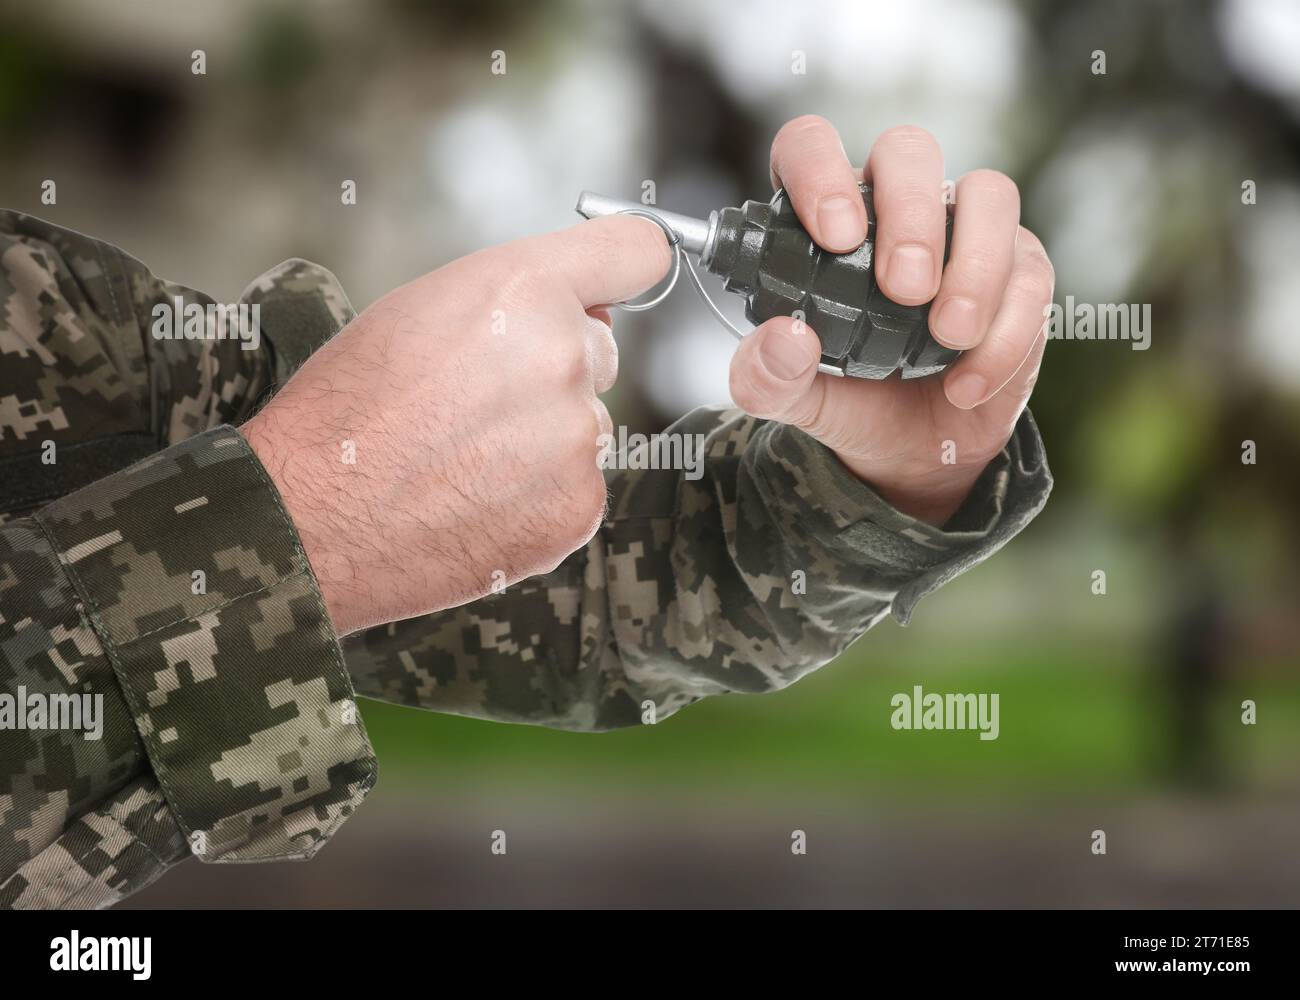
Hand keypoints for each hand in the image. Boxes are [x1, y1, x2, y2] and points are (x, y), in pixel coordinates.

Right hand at [242, 216, 669, 635]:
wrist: (309, 520)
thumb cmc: (349, 406)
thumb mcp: (418, 310)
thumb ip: (514, 297)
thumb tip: (590, 310)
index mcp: (523, 291)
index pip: (636, 251)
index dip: (630, 264)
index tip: (626, 279)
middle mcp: (565, 358)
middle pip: (601, 350)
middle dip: (554, 369)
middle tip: (473, 402)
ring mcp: (579, 439)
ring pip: (585, 425)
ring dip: (544, 439)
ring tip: (459, 460)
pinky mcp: (580, 507)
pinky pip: (578, 486)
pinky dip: (539, 496)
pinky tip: (475, 501)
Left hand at [728, 117, 1053, 525]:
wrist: (911, 449)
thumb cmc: (848, 399)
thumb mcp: (792, 398)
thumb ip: (765, 376)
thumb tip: (783, 339)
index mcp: (824, 217)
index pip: (810, 146)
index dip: (820, 170)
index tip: (835, 235)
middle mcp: (894, 207)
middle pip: (908, 151)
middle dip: (911, 214)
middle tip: (904, 290)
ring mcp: (964, 231)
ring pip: (988, 193)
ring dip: (975, 266)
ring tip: (948, 336)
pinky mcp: (1019, 270)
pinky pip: (1029, 274)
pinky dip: (1002, 335)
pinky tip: (964, 385)